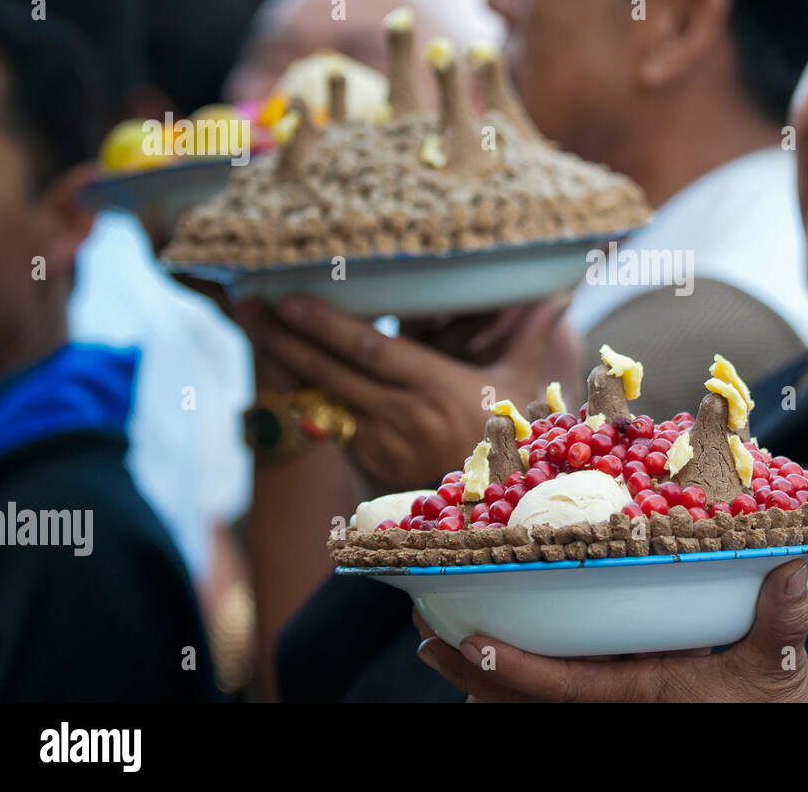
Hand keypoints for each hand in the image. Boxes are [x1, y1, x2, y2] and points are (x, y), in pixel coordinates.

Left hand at [234, 294, 580, 491]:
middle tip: (248, 304)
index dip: (327, 326)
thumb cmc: (510, 442)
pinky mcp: (363, 462)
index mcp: (437, 391)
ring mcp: (377, 444)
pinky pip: (324, 418)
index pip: (371, 353)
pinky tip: (277, 364)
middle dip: (284, 336)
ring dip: (281, 360)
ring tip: (252, 323)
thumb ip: (531, 338)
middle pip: (329, 372)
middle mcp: (401, 418)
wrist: (492, 513)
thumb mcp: (523, 388)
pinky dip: (297, 389)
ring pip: (318, 395)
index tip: (291, 300)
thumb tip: (559, 294)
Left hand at [415, 560, 807, 701]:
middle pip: (518, 705)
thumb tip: (791, 568)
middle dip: (466, 671)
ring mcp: (606, 715)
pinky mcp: (610, 710)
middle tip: (422, 629)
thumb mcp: (780, 668)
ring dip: (476, 680)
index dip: (511, 669)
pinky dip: (506, 687)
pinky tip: (487, 663)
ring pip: (522, 712)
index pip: (561, 690)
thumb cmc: (772, 708)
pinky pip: (545, 704)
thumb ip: (782, 621)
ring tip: (436, 642)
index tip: (469, 639)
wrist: (775, 738)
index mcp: (637, 697)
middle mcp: (610, 712)